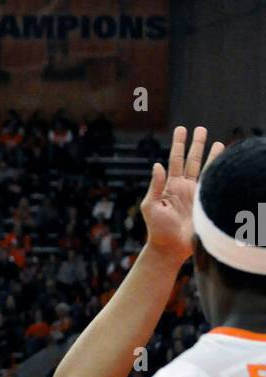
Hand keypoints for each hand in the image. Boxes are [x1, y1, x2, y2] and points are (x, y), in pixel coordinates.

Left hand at [141, 125, 223, 264]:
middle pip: (192, 160)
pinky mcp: (205, 203)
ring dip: (211, 156)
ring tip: (217, 142)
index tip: (181, 129)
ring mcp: (196, 195)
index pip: (175, 160)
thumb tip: (157, 165)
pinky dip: (218, 173)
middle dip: (196, 144)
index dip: (178, 144)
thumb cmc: (157, 229)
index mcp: (170, 185)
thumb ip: (155, 186)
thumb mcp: (151, 206)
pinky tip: (224, 163)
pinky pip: (213, 185)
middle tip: (200, 128)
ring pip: (205, 170)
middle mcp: (184, 187)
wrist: (171, 248)